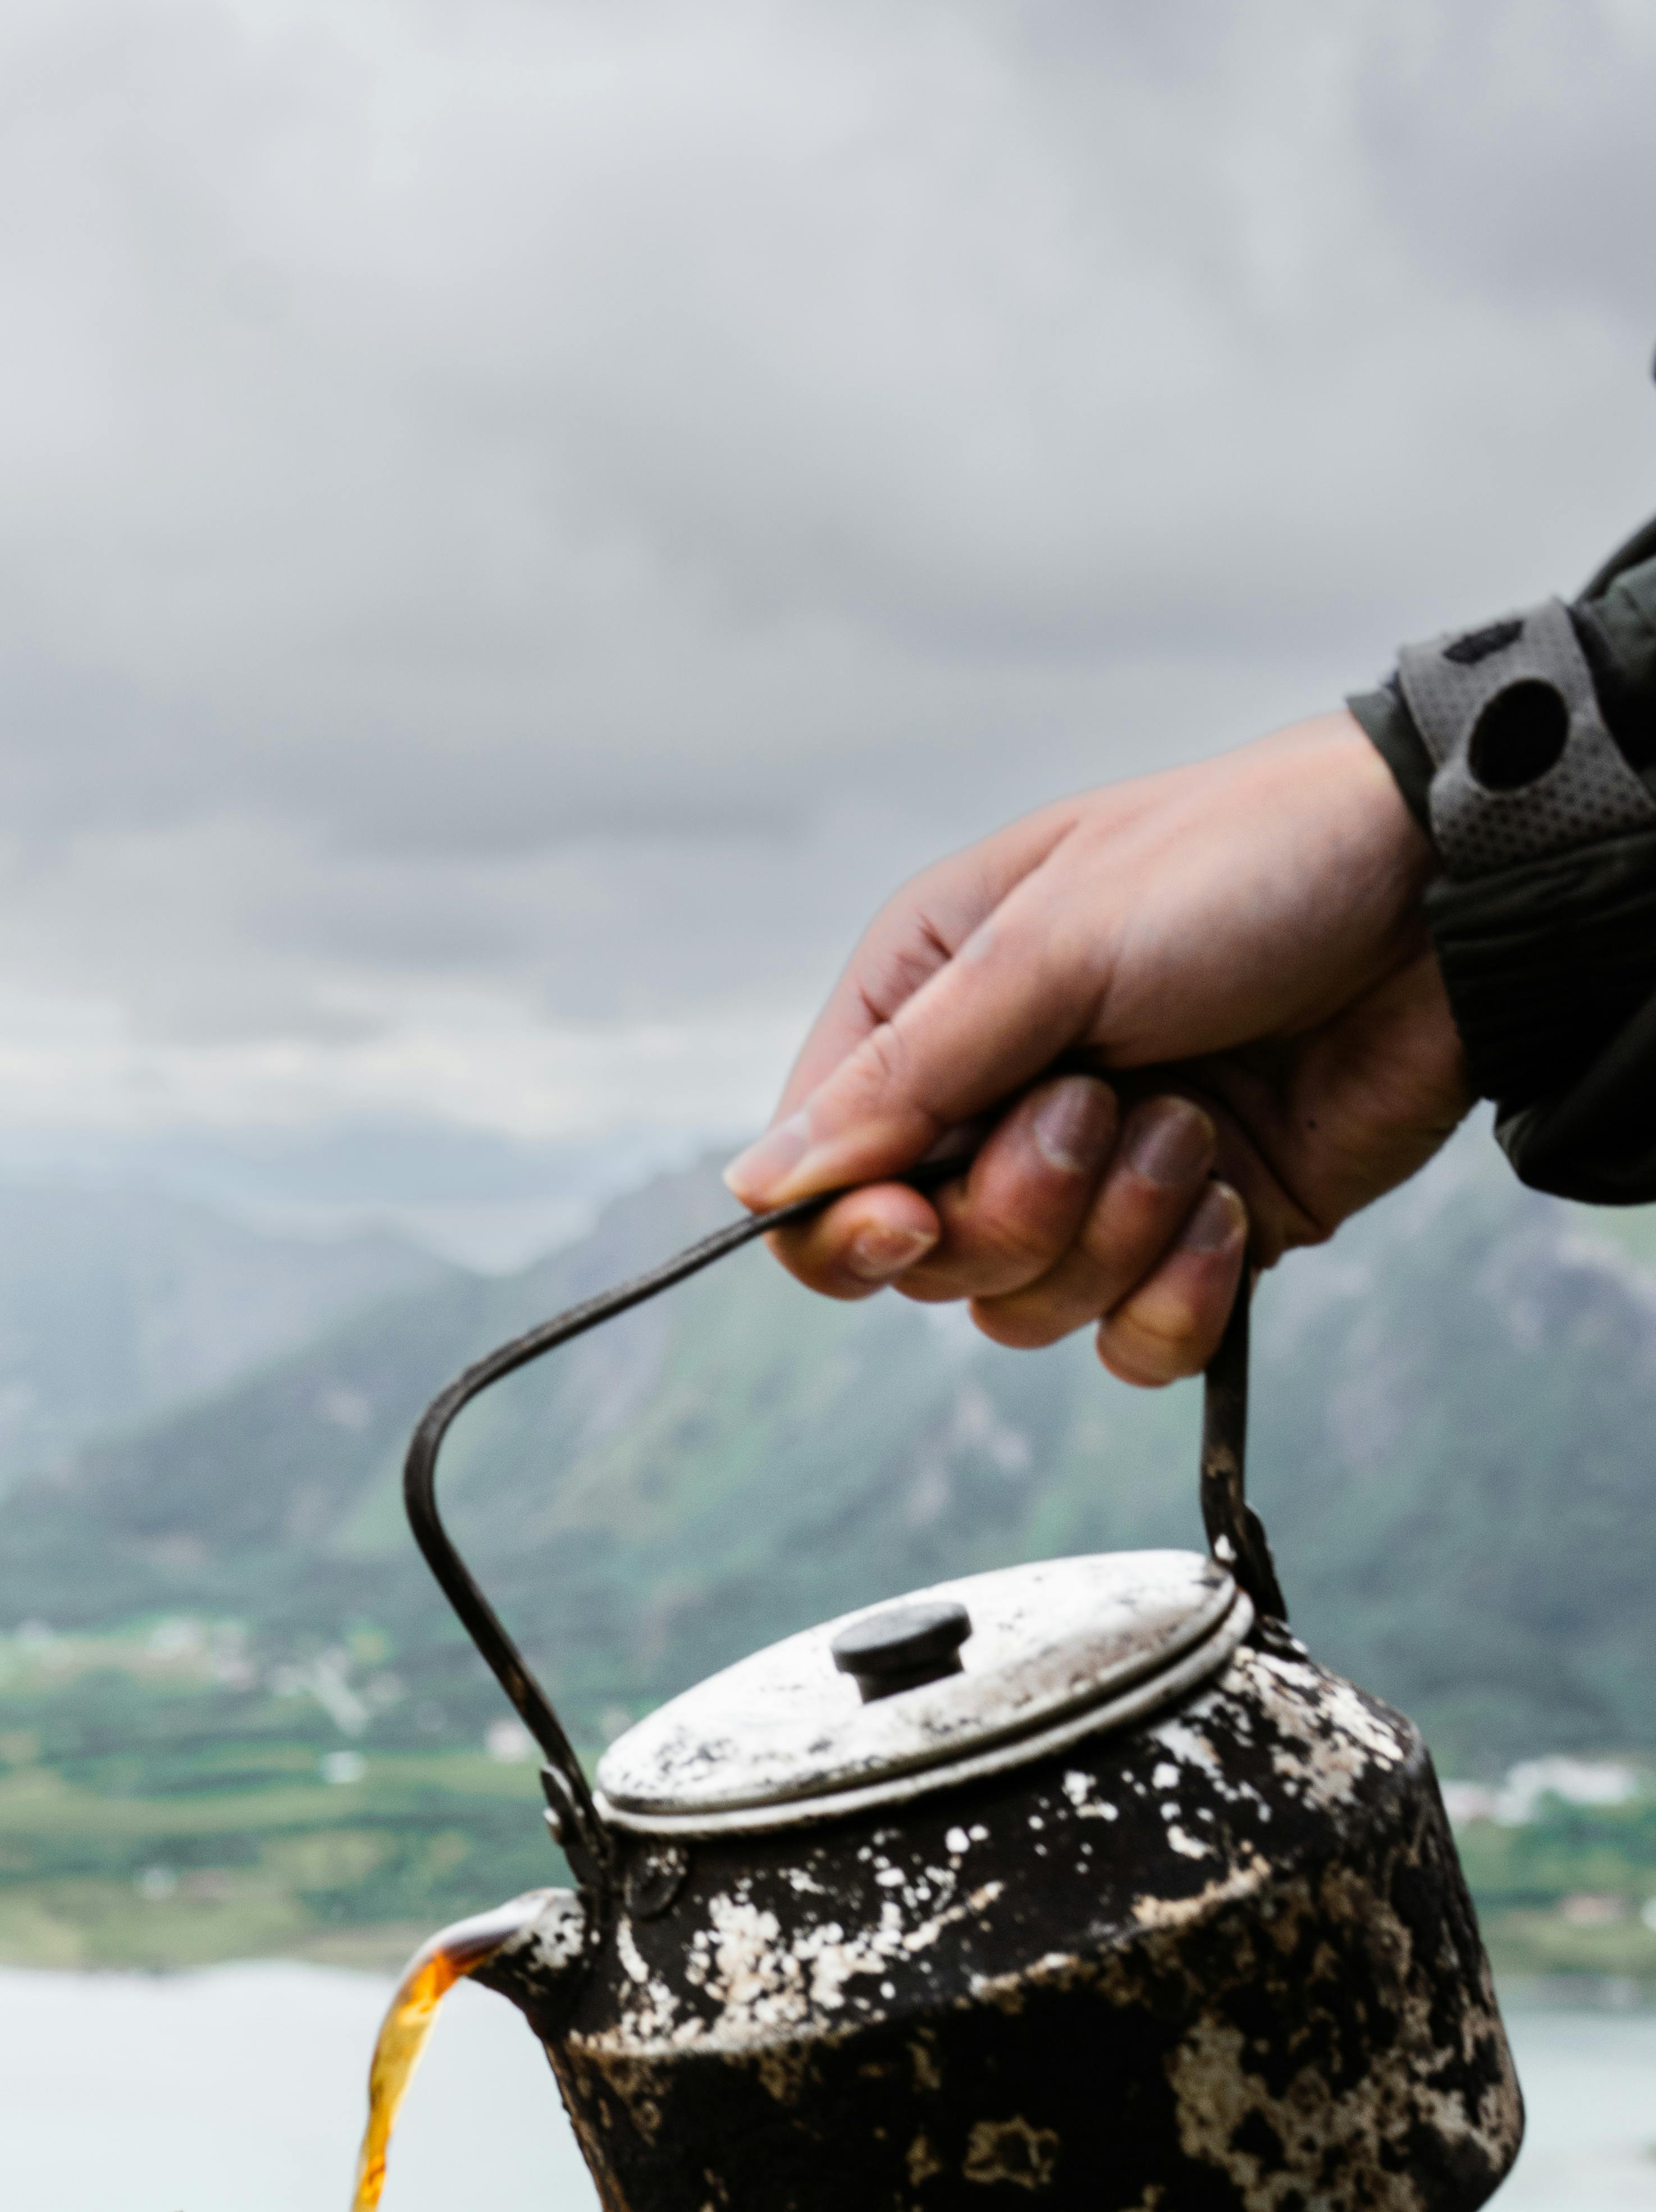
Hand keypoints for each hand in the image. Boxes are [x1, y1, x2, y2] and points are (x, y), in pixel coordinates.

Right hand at [720, 711, 1470, 1382]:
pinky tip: (1234, 1203)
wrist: (1449, 898)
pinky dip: (1184, 1291)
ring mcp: (1093, 1183)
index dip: (850, 1225)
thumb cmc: (1249, 866)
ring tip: (1197, 1122)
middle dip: (1021, 1207)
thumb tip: (762, 1186)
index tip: (911, 1216)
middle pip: (924, 1262)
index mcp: (931, 1010)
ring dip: (1118, 1232)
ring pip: (1025, 1311)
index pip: (819, 1177)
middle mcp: (996, 1104)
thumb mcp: (1055, 943)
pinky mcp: (1187, 1243)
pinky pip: (1130, 1346)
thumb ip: (906, 1076)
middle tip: (1105, 1108)